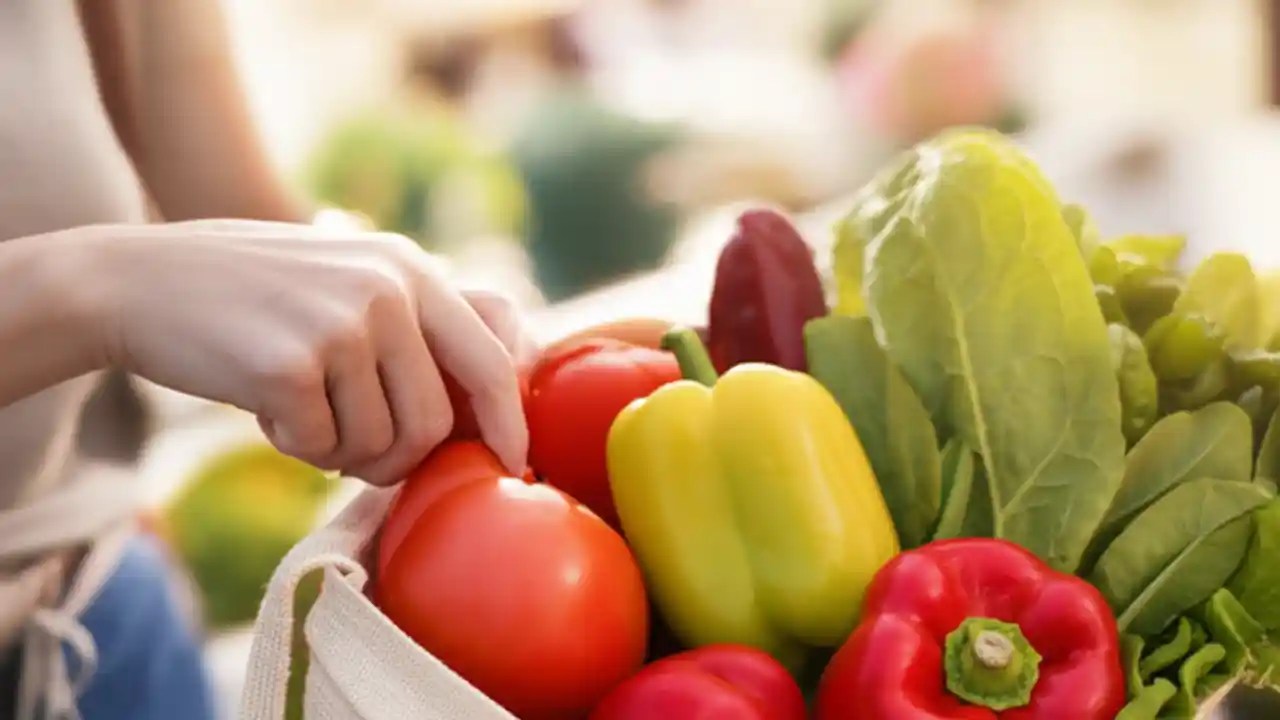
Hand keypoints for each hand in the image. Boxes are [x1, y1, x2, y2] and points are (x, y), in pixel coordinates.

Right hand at [93, 220, 526, 483]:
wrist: (137, 281)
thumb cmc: (254, 294)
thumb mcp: (349, 277)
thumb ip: (417, 322)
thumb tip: (502, 384)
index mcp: (409, 268)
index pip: (491, 358)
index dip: (509, 423)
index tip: (512, 465)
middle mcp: (388, 288)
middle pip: (435, 422)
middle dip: (399, 458)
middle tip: (354, 453)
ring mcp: (341, 324)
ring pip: (379, 444)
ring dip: (340, 451)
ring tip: (299, 409)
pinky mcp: (292, 365)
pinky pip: (321, 449)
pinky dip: (295, 445)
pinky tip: (261, 404)